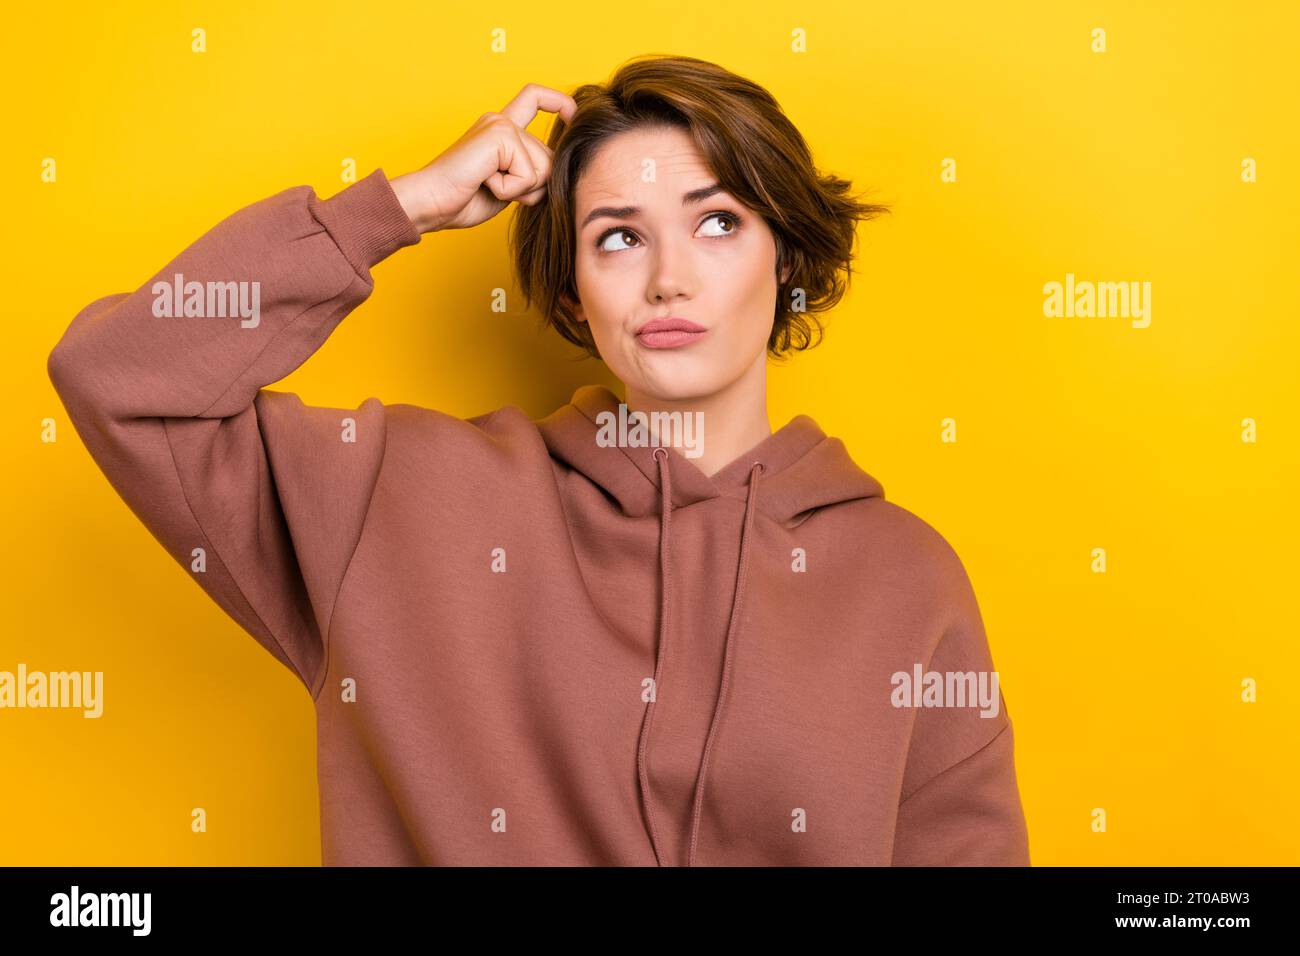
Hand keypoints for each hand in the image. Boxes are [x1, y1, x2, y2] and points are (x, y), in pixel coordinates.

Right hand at [389, 83, 577, 233]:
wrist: (429, 202)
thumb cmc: (462, 200)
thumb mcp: (507, 186)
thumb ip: (529, 174)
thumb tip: (563, 174)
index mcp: (500, 130)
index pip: (534, 98)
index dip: (559, 103)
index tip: (573, 115)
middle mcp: (501, 121)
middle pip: (551, 158)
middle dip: (534, 187)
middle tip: (497, 189)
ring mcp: (500, 125)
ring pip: (543, 169)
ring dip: (520, 191)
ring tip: (487, 185)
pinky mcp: (500, 135)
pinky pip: (528, 176)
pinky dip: (510, 191)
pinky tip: (485, 183)